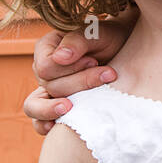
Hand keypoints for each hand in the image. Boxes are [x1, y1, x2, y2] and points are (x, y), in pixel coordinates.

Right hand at [24, 7, 137, 134]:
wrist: (126, 52)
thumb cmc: (110, 39)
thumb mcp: (98, 34)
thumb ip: (78, 41)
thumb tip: (60, 57)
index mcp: (46, 48)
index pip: (45, 66)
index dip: (70, 68)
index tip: (94, 61)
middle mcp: (43, 70)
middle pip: (49, 86)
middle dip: (80, 83)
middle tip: (108, 74)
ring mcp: (47, 90)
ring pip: (36, 105)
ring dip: (54, 108)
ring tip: (70, 108)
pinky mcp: (55, 107)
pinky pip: (39, 121)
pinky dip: (43, 125)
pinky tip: (54, 128)